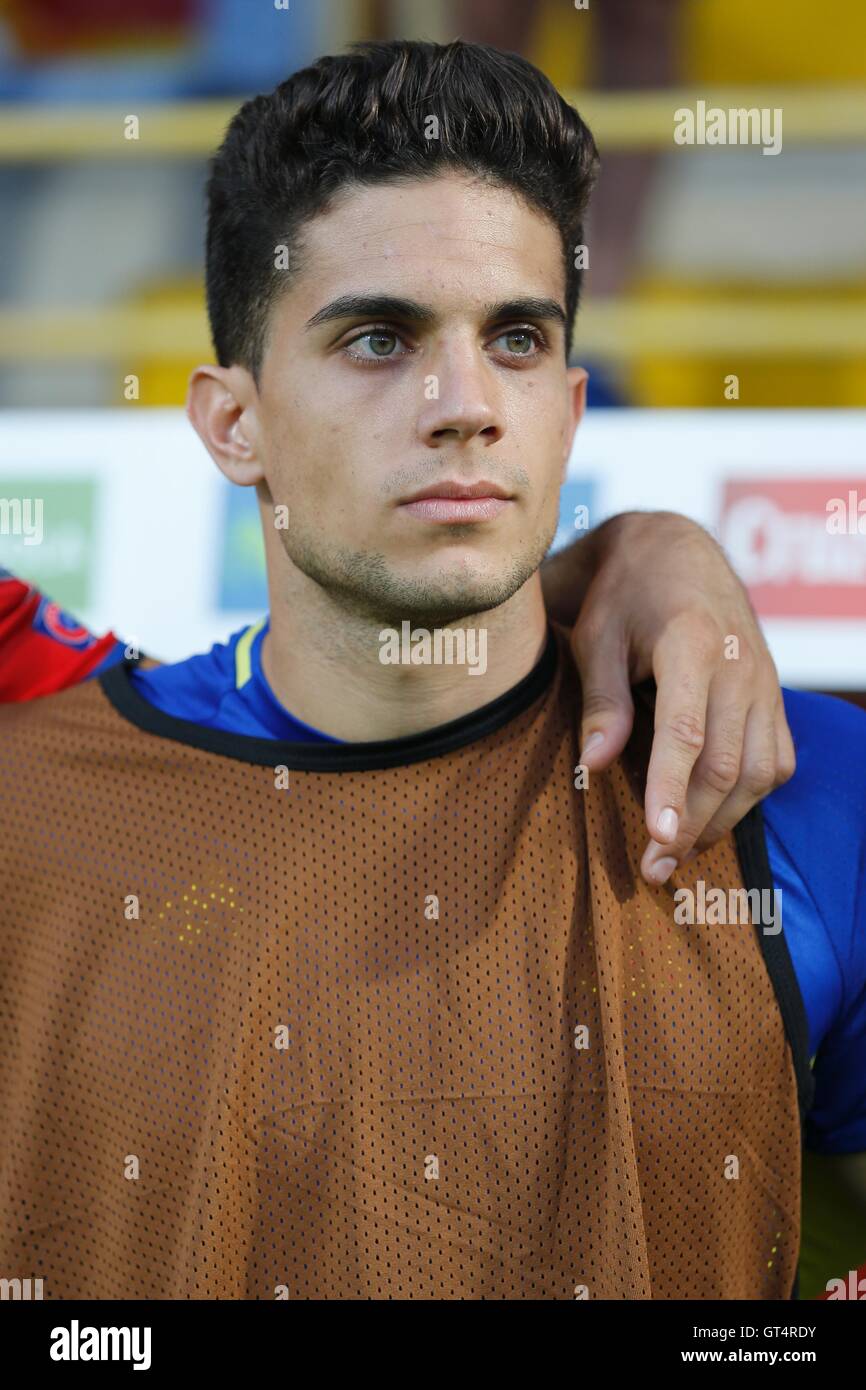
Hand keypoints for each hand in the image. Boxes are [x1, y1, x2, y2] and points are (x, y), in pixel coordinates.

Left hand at [541, 511, 795, 884]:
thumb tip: (595, 765)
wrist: (677, 552)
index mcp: (692, 643)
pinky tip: (712, 817)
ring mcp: (765, 683)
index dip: (672, 789)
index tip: (657, 837)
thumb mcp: (597, 636)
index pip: (686, 731)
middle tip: (651, 869)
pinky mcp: (774, 697)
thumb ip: (601, 701)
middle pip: (725, 764)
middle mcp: (740, 666)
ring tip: (675, 854)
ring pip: (756, 771)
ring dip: (719, 821)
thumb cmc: (625, 596)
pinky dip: (748, 798)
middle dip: (690, 824)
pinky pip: (775, 761)